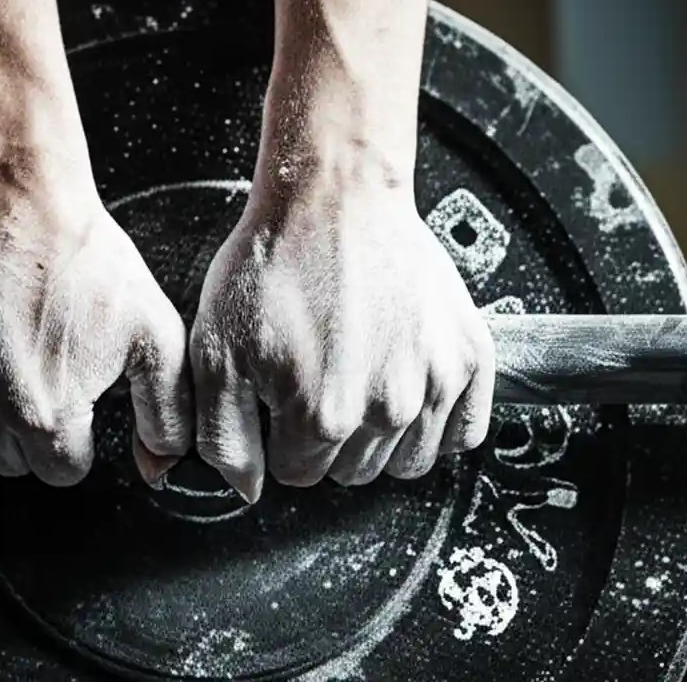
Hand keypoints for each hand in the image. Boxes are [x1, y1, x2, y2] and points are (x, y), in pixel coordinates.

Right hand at [0, 180, 191, 485]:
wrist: (5, 195)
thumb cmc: (77, 254)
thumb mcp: (154, 332)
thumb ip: (166, 410)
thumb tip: (160, 464)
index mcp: (47, 418)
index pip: (61, 471)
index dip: (71, 435)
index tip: (67, 396)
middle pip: (9, 460)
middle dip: (25, 422)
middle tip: (32, 361)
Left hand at [190, 170, 495, 501]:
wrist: (334, 197)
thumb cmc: (276, 262)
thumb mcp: (216, 351)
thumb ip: (224, 435)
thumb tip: (246, 490)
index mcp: (322, 415)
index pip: (300, 475)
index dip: (283, 440)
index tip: (284, 400)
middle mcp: (387, 407)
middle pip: (354, 472)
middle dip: (330, 439)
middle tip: (320, 380)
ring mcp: (435, 382)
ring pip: (407, 462)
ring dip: (382, 435)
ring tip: (361, 379)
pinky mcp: (469, 356)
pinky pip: (465, 434)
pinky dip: (439, 425)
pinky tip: (409, 391)